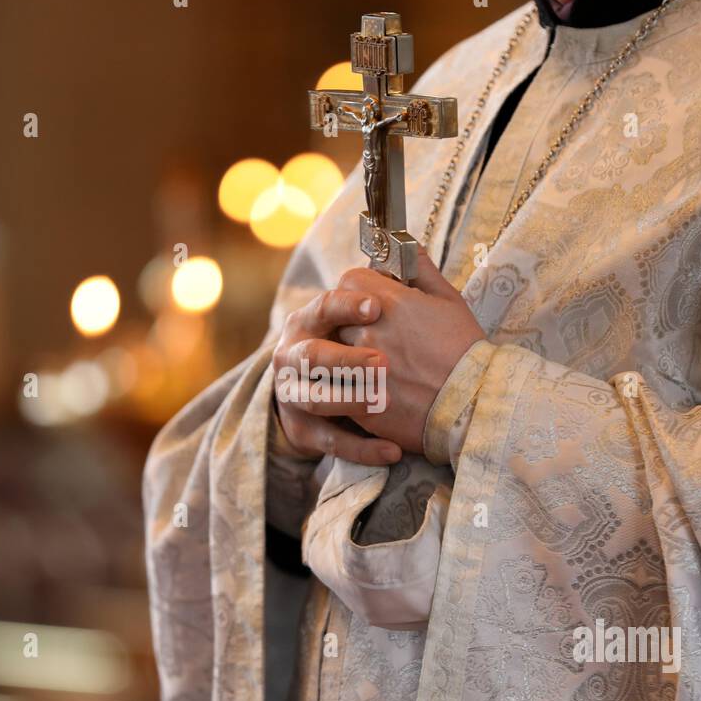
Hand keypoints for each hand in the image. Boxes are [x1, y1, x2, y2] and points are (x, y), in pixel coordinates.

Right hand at [271, 288, 403, 465]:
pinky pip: (330, 441)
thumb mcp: (372, 314)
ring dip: (349, 400)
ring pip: (315, 399)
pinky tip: (392, 451)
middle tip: (383, 363)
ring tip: (384, 403)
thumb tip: (408, 249)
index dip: (347, 305)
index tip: (376, 306)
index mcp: (308, 321)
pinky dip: (361, 448)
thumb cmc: (359, 345)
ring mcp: (292, 394)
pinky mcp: (303, 430)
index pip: (323, 307)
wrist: (322, 395)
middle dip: (347, 358)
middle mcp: (292, 355)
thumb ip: (389, 285)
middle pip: (313, 355)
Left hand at [335, 253, 484, 454]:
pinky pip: (342, 386)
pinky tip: (378, 387)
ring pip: (336, 353)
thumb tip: (405, 244)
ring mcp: (361, 369)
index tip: (376, 301)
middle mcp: (369, 333)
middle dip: (353, 322)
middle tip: (381, 335)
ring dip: (349, 354)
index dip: (362, 288)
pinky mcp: (360, 400)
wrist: (473, 404)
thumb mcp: (449, 300)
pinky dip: (353, 385)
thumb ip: (421, 268)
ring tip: (378, 364)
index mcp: (389, 304)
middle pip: (339, 317)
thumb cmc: (464, 349)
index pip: (350, 281)